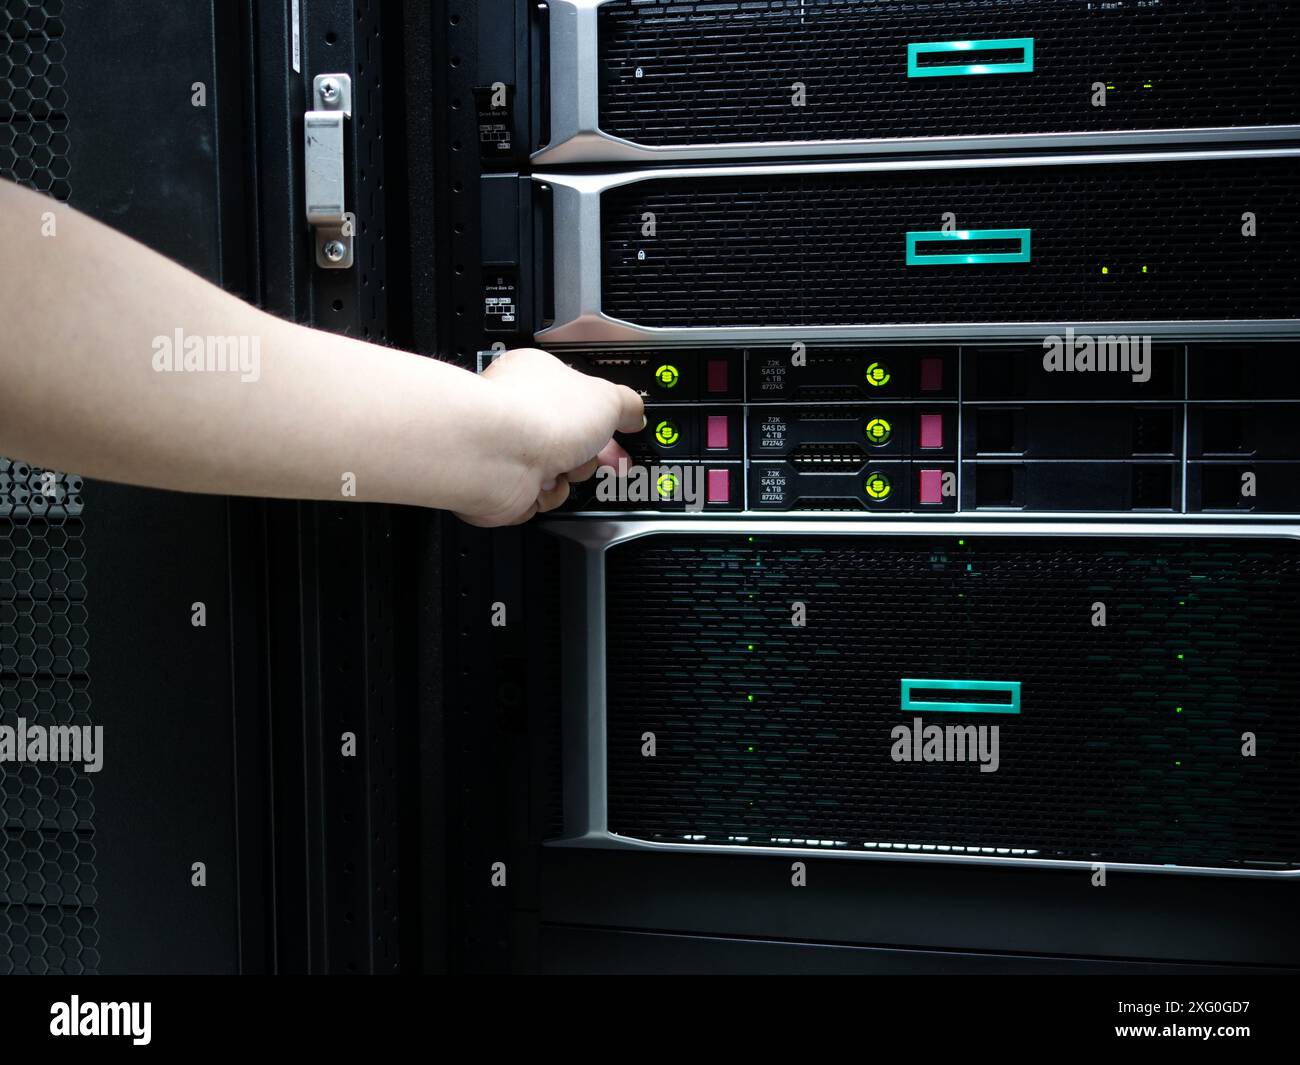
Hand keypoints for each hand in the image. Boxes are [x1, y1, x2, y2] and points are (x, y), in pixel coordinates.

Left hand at [454, 347, 643, 526]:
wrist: (500, 457)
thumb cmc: (537, 417)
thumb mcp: (608, 397)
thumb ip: (627, 403)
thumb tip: (635, 412)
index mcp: (540, 377)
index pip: (579, 397)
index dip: (605, 416)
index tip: (622, 428)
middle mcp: (521, 412)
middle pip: (572, 440)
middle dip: (590, 453)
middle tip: (603, 456)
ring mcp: (510, 450)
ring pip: (559, 473)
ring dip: (569, 477)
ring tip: (561, 467)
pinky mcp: (504, 484)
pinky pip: (540, 499)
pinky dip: (546, 497)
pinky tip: (540, 484)